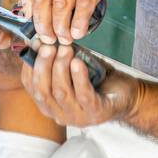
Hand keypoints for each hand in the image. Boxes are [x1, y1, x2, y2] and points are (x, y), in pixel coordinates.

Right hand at [18, 43, 140, 126]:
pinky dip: (79, 77)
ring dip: (60, 68)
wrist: (127, 95)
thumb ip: (56, 58)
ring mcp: (78, 117)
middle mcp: (60, 115)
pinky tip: (78, 62)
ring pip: (61, 92)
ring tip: (66, 49)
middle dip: (43, 66)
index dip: (30, 66)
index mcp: (50, 105)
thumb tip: (38, 40)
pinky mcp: (96, 113)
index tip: (34, 45)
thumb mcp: (72, 68)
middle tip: (49, 46)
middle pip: (43, 92)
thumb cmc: (97, 80)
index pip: (31, 88)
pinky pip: (83, 95)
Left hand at [19, 0, 141, 43]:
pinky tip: (79, 32)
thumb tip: (32, 14)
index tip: (32, 25)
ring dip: (60, 26)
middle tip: (48, 38)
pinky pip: (84, 4)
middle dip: (43, 23)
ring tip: (65, 38)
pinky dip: (79, 23)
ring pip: (62, 3)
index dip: (28, 11)